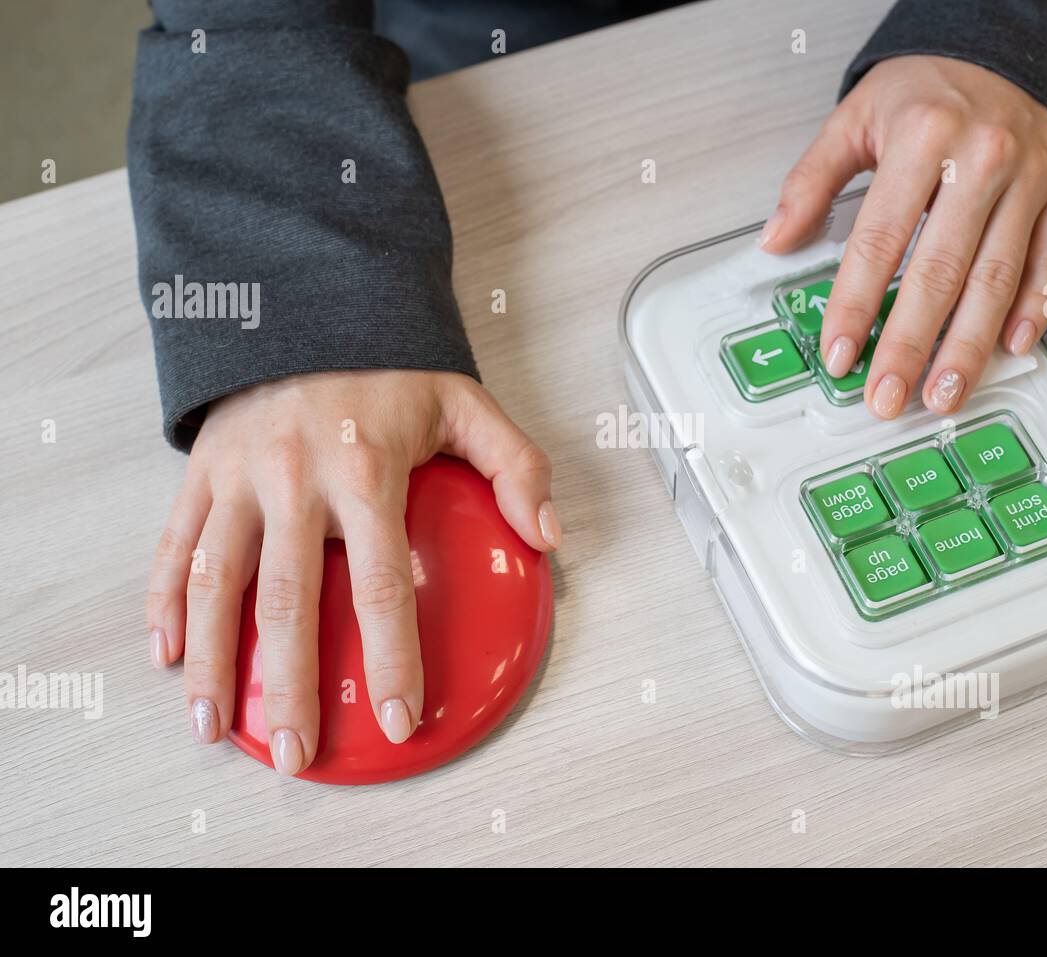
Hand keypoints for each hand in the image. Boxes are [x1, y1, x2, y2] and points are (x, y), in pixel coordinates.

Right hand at [145, 370, 559, 774]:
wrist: (310, 297)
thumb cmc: (393, 365)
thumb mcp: (467, 403)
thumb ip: (516, 467)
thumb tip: (547, 535)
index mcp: (365, 470)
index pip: (380, 583)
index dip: (391, 656)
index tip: (396, 717)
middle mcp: (294, 479)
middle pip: (287, 602)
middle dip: (289, 686)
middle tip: (297, 754)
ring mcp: (238, 475)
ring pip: (216, 583)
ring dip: (211, 661)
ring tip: (210, 725)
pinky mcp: (200, 470)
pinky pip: (175, 544)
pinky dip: (164, 601)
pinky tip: (164, 653)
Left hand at [761, 55, 1046, 417]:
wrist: (1011, 43)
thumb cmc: (930, 87)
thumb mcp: (856, 116)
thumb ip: (812, 180)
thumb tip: (776, 239)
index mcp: (923, 138)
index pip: (880, 239)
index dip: (856, 304)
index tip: (838, 353)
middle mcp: (983, 158)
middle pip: (942, 271)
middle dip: (910, 344)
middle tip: (887, 397)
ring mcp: (1031, 179)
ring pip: (998, 278)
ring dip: (968, 347)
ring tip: (943, 393)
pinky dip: (1031, 310)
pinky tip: (1009, 348)